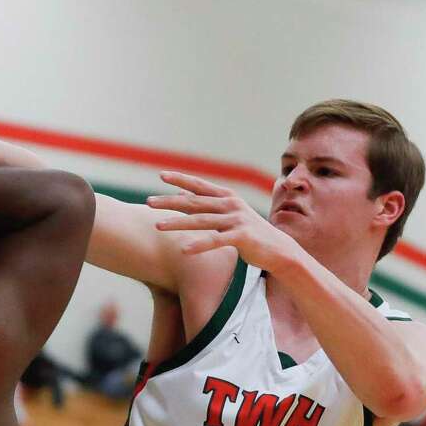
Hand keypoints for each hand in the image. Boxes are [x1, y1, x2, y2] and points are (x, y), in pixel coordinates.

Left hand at [147, 172, 300, 272]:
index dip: (180, 180)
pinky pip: (216, 241)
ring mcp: (236, 220)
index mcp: (227, 197)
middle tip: (148, 202)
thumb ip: (205, 204)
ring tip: (158, 226)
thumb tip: (180, 194)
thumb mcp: (227, 214)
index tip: (161, 175)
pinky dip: (199, 245)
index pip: (199, 186)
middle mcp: (231, 205)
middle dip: (169, 202)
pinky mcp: (241, 237)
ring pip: (201, 221)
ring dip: (178, 223)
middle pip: (195, 202)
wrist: (277, 249)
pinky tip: (183, 250)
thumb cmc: (247, 231)